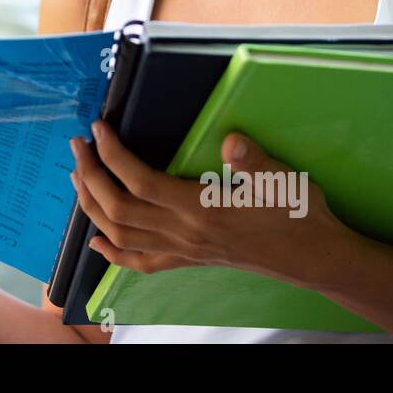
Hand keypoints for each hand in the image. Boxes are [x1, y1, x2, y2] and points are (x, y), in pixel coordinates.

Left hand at [72, 120, 350, 285]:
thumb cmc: (298, 214)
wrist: (313, 257)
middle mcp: (185, 233)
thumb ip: (254, 162)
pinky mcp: (189, 260)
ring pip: (121, 236)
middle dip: (90, 175)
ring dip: (92, 206)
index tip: (99, 128)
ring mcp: (184, 250)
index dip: (113, 155)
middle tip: (78, 144)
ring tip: (79, 176)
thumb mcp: (283, 180)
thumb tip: (232, 141)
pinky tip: (96, 244)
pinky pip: (141, 263)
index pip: (140, 182)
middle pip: (119, 208)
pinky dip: (112, 254)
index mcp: (202, 209)